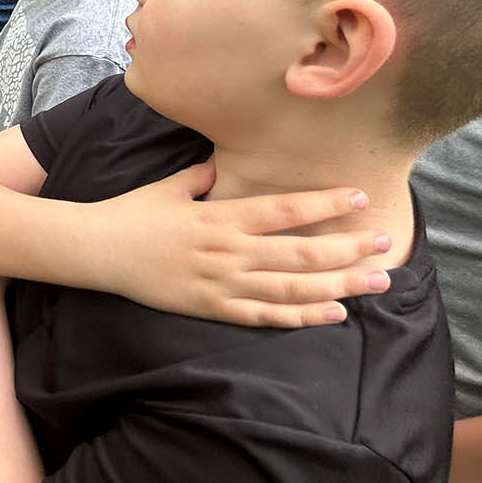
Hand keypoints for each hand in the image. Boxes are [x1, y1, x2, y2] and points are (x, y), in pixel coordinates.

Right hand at [97, 161, 388, 327]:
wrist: (96, 250)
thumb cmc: (131, 213)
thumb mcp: (170, 187)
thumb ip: (204, 178)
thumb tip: (225, 166)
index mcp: (220, 216)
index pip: (283, 210)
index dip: (324, 205)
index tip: (358, 199)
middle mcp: (227, 251)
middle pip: (300, 252)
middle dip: (347, 248)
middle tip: (385, 242)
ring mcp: (221, 283)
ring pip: (292, 287)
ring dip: (338, 285)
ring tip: (376, 281)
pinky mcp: (211, 308)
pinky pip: (264, 315)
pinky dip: (301, 316)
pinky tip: (332, 313)